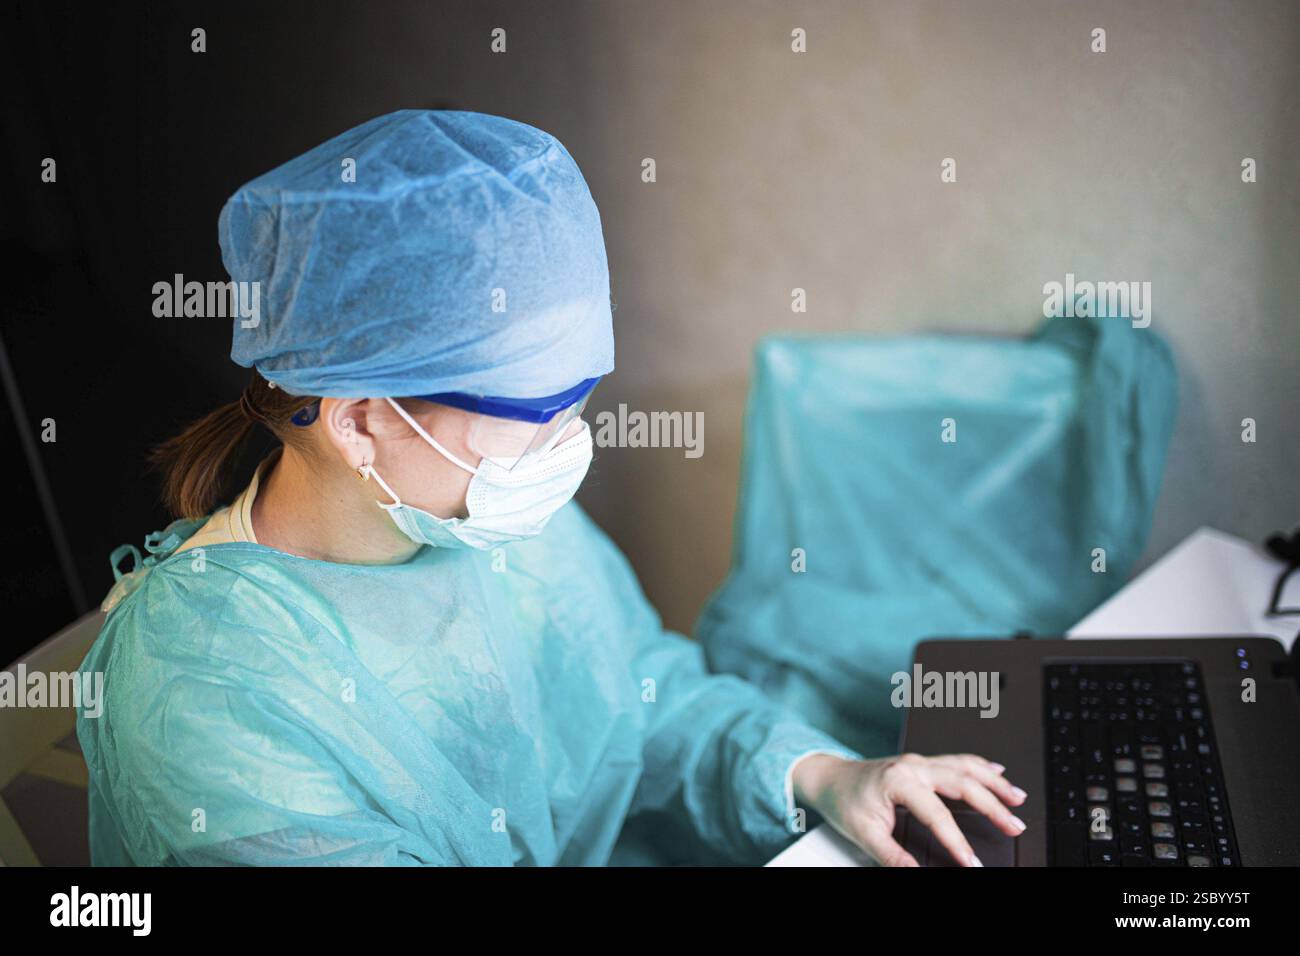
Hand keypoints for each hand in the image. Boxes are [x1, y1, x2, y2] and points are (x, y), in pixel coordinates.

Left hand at [791, 752, 1027, 866]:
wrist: (829, 778)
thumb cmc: (844, 801)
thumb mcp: (864, 834)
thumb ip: (893, 856)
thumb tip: (916, 873)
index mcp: (899, 780)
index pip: (937, 814)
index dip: (957, 841)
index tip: (972, 862)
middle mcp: (913, 766)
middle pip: (962, 782)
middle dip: (992, 805)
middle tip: (1014, 826)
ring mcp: (919, 761)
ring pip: (965, 766)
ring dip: (994, 782)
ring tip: (1017, 799)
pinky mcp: (921, 762)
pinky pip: (957, 760)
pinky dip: (981, 766)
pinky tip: (998, 773)